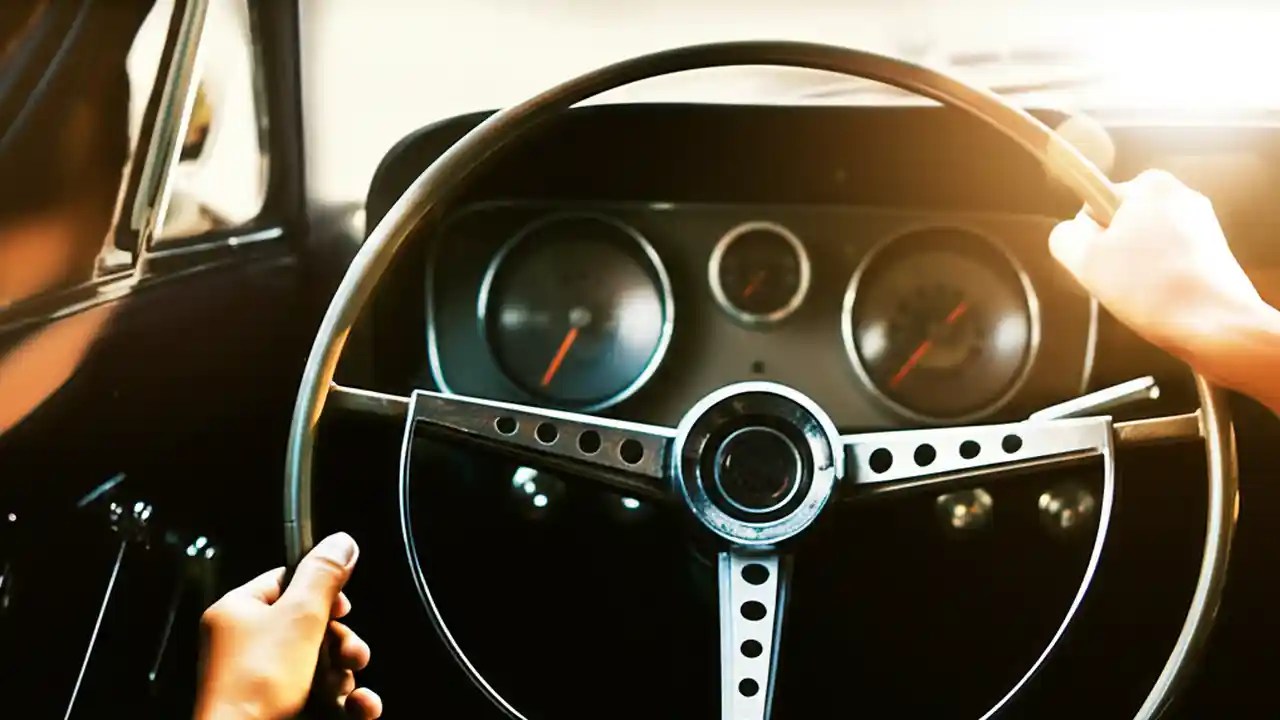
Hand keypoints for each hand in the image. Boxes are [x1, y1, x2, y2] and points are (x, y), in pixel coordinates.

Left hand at [193, 533, 381, 719]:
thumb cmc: (255, 686)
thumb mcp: (299, 616)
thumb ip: (324, 576)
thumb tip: (342, 542)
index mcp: (238, 614)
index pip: (285, 582)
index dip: (320, 591)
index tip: (341, 605)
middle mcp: (246, 647)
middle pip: (312, 626)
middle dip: (341, 641)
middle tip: (348, 653)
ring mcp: (264, 684)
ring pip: (323, 664)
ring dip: (345, 674)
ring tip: (346, 685)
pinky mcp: (284, 712)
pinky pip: (325, 698)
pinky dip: (348, 702)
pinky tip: (359, 706)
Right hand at [1049, 169, 1269, 365]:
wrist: (1217, 327)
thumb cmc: (1151, 288)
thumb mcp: (1084, 260)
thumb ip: (1063, 236)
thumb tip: (1072, 233)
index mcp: (1152, 184)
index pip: (1094, 202)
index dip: (1090, 236)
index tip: (1102, 260)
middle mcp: (1183, 195)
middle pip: (1121, 223)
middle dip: (1115, 251)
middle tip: (1119, 280)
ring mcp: (1203, 223)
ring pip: (1144, 244)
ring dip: (1137, 268)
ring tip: (1145, 292)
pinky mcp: (1214, 252)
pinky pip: (1169, 260)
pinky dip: (1160, 277)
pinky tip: (1164, 298)